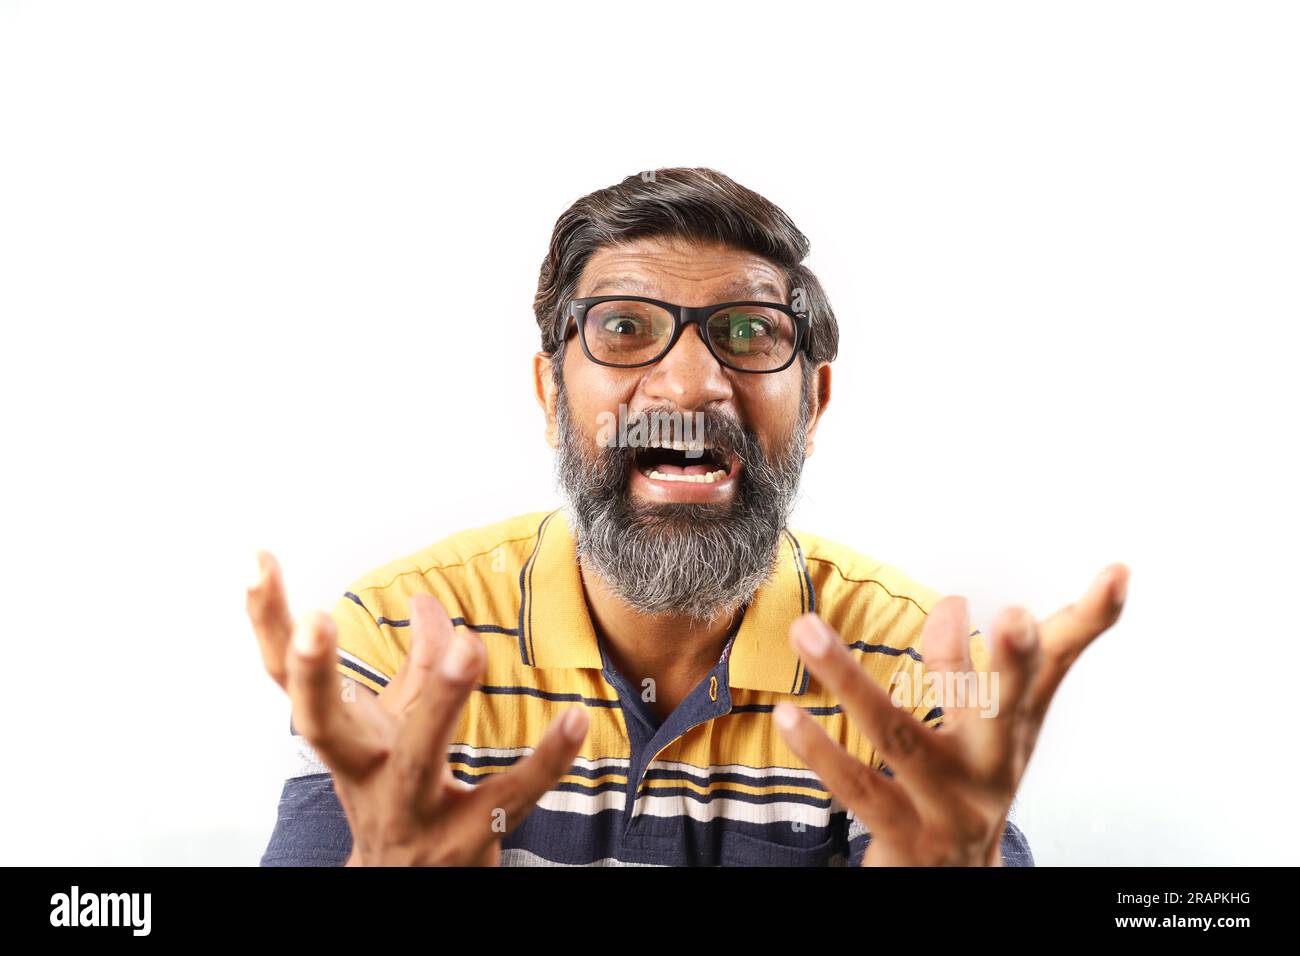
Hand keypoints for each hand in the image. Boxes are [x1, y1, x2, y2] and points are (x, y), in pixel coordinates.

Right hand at [246, 551, 588, 864]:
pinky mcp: (467, 835)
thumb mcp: (395, 727)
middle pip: (323, 727)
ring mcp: (411, 809)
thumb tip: (428, 599)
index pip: (287, 678)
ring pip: (417, 757)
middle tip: (317, 619)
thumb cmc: (394, 791)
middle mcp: (364, 774)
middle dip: (315, 676)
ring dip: (441, 700)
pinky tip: (576, 717)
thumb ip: (418, 662)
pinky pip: (510, 794)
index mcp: (342, 739)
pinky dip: (547, 758)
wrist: (404, 887)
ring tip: (471, 644)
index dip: (266, 621)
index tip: (258, 560)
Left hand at [774, 563, 1128, 865]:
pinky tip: (788, 715)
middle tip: (1013, 617)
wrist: (957, 877)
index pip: (1055, 664)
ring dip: (850, 681)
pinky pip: (860, 789)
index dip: (1087, 619)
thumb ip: (994, 658)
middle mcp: (993, 763)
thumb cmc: (976, 780)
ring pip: (902, 738)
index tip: (1114, 573)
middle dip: (1010, 664)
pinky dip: (822, 753)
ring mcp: (951, 804)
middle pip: (1003, 709)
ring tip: (806, 631)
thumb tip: (999, 592)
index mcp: (1015, 724)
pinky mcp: (907, 836)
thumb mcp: (1000, 721)